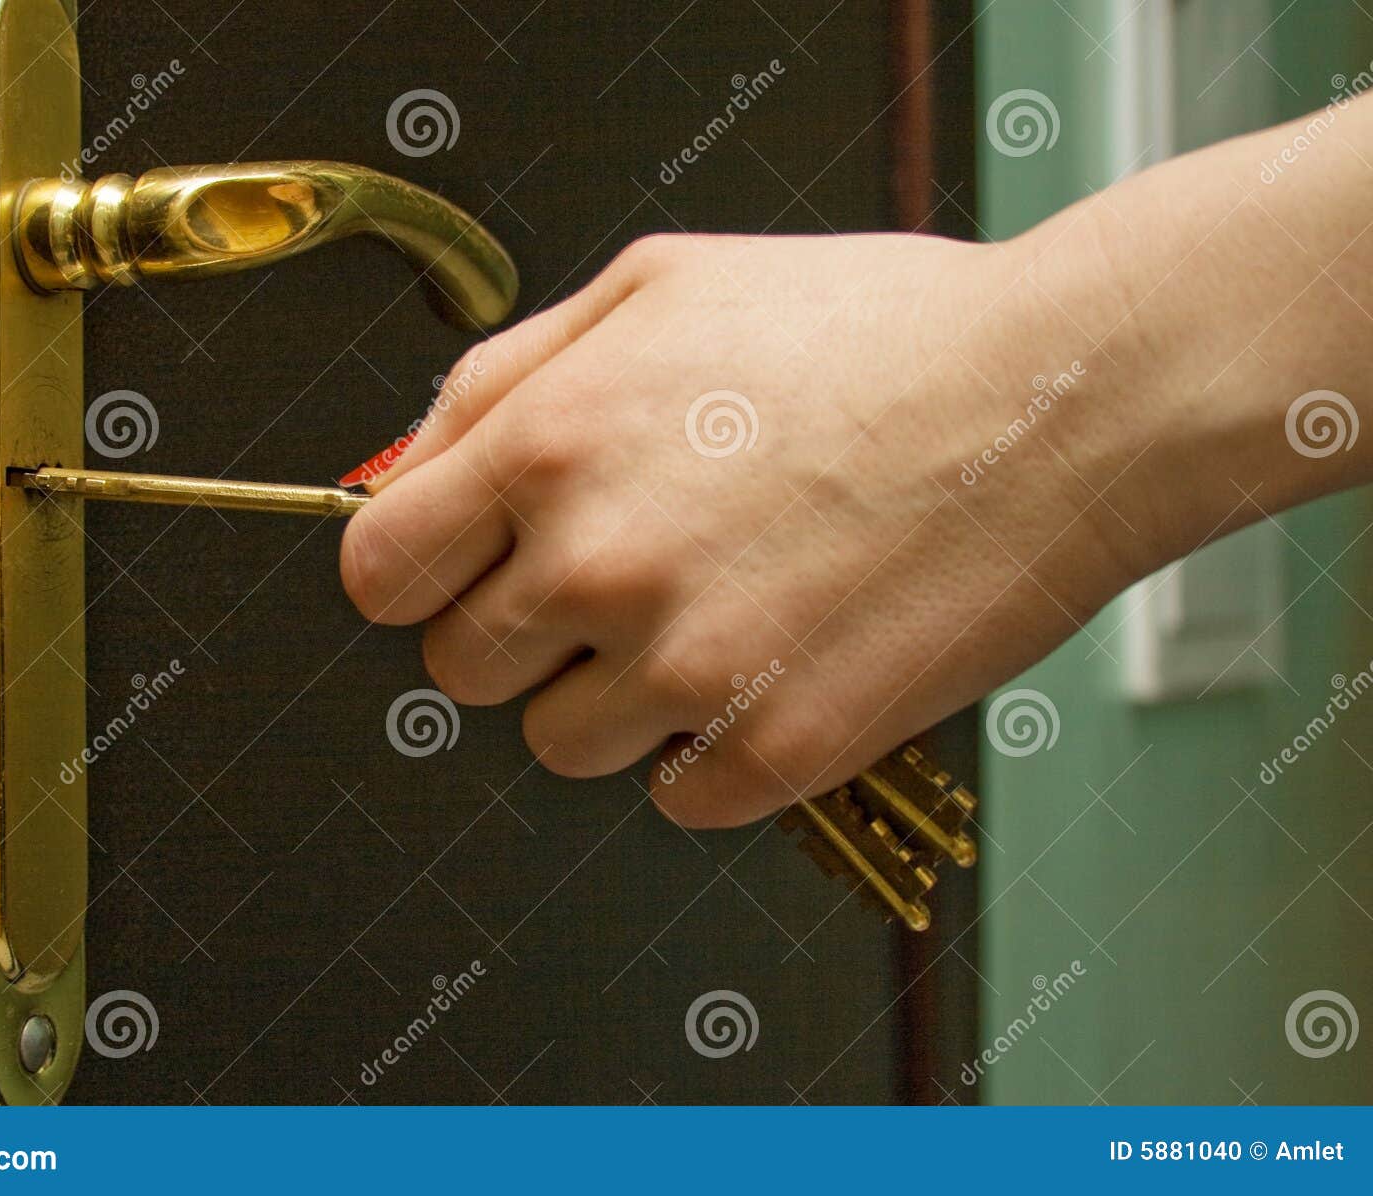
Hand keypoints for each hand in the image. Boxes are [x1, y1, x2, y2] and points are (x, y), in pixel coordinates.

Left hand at [341, 230, 1146, 826]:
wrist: (1058, 400)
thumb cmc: (869, 331)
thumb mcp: (656, 287)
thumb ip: (499, 379)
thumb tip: (400, 473)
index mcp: (547, 448)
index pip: (381, 574)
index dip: (419, 574)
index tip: (467, 569)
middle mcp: (596, 568)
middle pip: (461, 670)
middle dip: (520, 629)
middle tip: (619, 575)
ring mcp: (687, 671)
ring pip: (560, 743)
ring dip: (613, 695)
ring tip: (714, 611)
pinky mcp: (776, 751)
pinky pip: (675, 794)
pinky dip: (710, 745)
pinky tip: (777, 657)